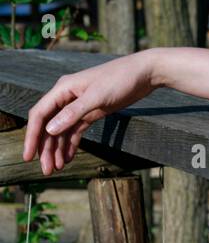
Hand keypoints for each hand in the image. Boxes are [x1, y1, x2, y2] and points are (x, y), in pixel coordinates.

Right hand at [23, 50, 159, 175]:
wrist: (145, 73)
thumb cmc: (121, 78)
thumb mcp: (97, 96)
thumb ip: (74, 113)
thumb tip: (50, 130)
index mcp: (63, 89)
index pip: (40, 115)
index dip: (32, 136)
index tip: (28, 156)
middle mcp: (67, 97)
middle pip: (49, 125)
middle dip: (46, 148)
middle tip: (47, 170)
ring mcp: (79, 105)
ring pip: (62, 130)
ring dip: (57, 149)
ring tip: (57, 168)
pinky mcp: (92, 112)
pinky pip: (76, 130)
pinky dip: (70, 144)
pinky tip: (67, 158)